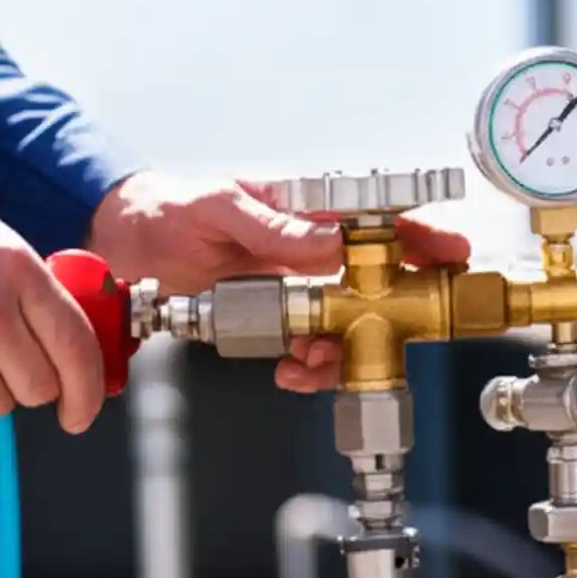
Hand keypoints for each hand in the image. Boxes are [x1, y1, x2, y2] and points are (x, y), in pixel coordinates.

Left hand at [88, 172, 470, 392]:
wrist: (126, 243)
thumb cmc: (169, 208)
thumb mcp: (216, 208)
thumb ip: (272, 226)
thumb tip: (328, 243)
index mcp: (306, 210)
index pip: (381, 220)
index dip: (424, 238)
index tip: (450, 257)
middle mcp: (312, 249)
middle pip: (381, 280)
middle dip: (390, 314)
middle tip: (380, 336)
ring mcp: (301, 286)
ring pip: (352, 324)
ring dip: (342, 351)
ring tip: (310, 362)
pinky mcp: (282, 318)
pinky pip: (315, 348)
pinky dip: (311, 368)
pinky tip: (289, 370)